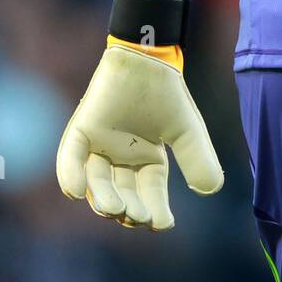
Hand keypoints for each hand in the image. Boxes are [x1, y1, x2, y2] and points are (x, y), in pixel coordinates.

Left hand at [56, 41, 223, 230]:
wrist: (148, 58)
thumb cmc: (167, 93)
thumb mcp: (188, 130)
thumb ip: (198, 158)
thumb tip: (211, 190)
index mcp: (148, 159)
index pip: (150, 193)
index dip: (155, 210)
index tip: (163, 223)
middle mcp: (121, 157)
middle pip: (122, 192)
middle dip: (130, 208)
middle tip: (137, 217)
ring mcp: (99, 145)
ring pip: (97, 180)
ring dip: (102, 198)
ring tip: (114, 209)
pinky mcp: (82, 129)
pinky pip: (71, 157)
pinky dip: (70, 175)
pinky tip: (75, 192)